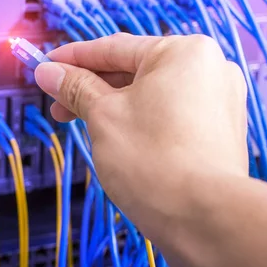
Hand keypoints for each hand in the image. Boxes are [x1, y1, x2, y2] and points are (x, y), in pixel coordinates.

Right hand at [34, 33, 248, 242]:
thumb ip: (76, 87)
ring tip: (82, 123)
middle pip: (135, 69)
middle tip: (58, 102)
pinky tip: (116, 136)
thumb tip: (49, 73)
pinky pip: (170, 113)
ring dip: (114, 105)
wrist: (204, 219)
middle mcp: (210, 68)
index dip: (74, 57)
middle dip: (92, 86)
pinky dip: (141, 119)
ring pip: (152, 93)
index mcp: (184, 52)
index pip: (116, 47)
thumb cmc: (155, 162)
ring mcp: (219, 100)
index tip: (47, 66)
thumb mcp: (103, 116)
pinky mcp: (219, 130)